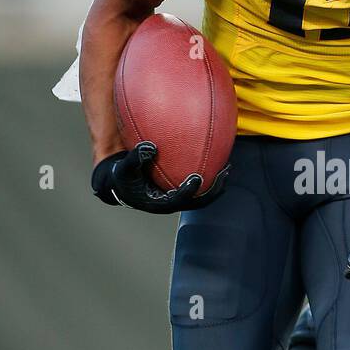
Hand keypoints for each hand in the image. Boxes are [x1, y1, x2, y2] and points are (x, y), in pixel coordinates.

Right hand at [91, 142, 227, 213]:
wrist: (122, 183)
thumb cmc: (123, 175)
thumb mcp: (123, 168)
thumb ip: (135, 158)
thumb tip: (150, 146)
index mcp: (159, 203)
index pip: (177, 200)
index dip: (188, 191)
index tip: (197, 178)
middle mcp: (172, 203)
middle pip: (198, 202)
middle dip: (213, 190)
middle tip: (225, 173)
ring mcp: (178, 198)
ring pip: (202, 196)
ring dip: (217, 184)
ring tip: (227, 168)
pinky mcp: (181, 191)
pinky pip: (200, 186)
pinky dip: (210, 175)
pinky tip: (218, 159)